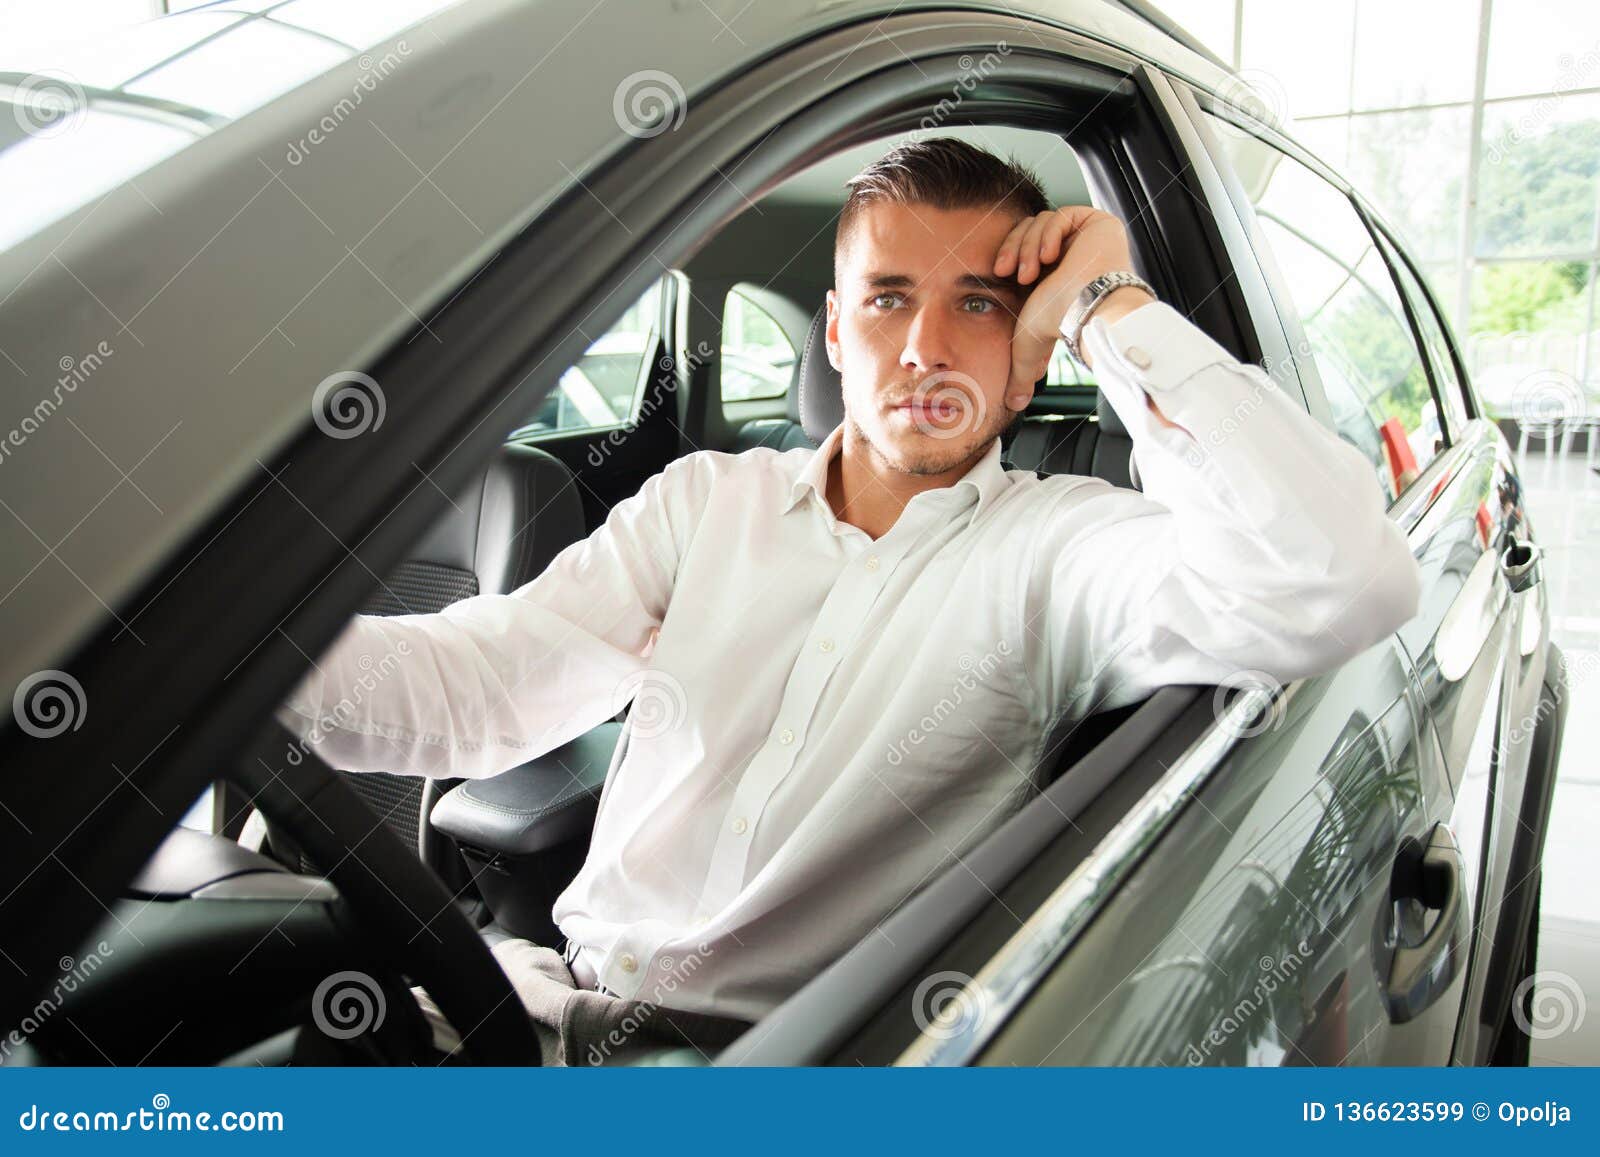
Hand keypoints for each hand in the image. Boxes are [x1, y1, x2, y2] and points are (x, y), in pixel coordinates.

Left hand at [992, 206, 1152, 408]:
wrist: (1085, 310)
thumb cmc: (1061, 324)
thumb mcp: (1028, 345)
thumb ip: (1021, 373)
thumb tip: (1013, 407)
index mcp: (1052, 273)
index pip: (1021, 248)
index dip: (1009, 256)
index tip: (1000, 273)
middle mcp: (1068, 254)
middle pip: (1028, 230)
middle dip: (1015, 250)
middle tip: (1010, 272)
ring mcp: (1083, 237)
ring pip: (1041, 222)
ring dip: (1029, 246)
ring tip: (1032, 272)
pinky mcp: (1096, 222)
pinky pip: (1061, 215)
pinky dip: (1050, 232)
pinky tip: (1051, 256)